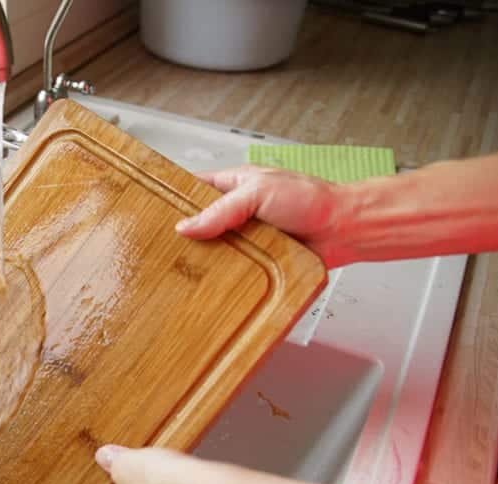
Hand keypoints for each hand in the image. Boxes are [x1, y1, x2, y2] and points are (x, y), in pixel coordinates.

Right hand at [176, 166, 354, 268]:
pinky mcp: (257, 260)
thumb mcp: (259, 193)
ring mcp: (246, 237)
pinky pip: (234, 269)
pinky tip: (212, 283)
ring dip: (206, 259)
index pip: (194, 189)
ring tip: (182, 271)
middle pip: (200, 224)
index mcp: (233, 185)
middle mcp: (237, 212)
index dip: (174, 199)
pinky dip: (226, 275)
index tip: (153, 212)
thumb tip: (186, 226)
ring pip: (215, 249)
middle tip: (164, 249)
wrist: (344, 229)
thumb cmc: (312, 200)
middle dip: (186, 236)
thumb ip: (221, 210)